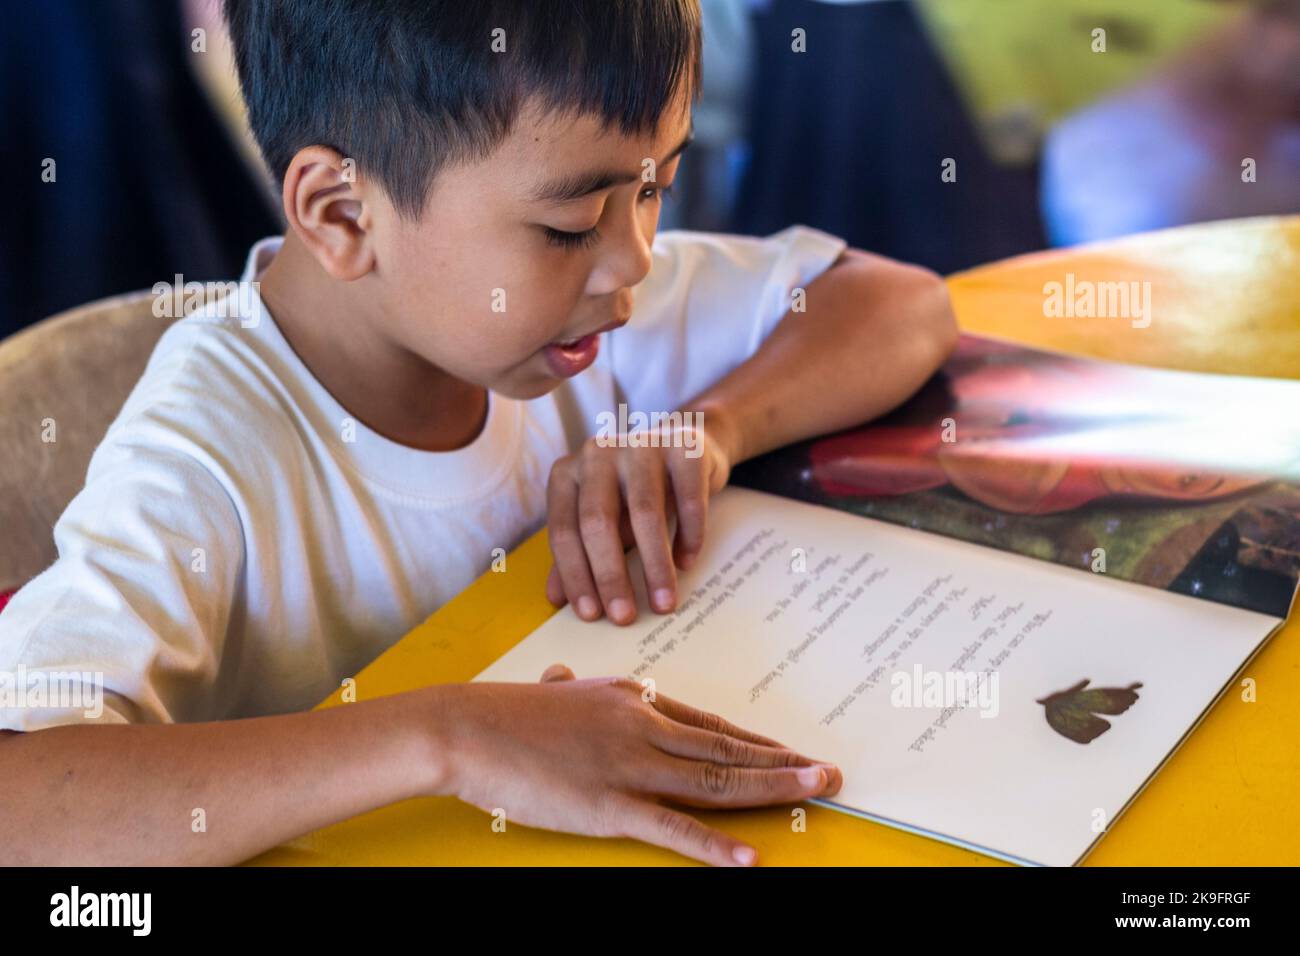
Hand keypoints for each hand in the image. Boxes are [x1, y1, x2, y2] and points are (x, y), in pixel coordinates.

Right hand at [433, 665, 841, 865]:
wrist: (467, 727)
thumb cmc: (505, 712)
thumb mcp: (552, 690)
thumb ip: (572, 689)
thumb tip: (562, 678)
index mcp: (635, 699)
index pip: (711, 724)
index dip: (757, 742)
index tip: (791, 752)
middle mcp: (644, 724)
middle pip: (729, 748)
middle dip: (784, 762)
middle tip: (830, 773)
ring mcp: (630, 764)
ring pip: (717, 779)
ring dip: (773, 787)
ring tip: (816, 792)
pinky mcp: (610, 804)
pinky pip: (674, 826)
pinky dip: (715, 845)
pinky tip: (749, 856)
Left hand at [545, 415, 736, 625]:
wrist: (686, 447)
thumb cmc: (635, 492)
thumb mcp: (603, 520)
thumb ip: (578, 554)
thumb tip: (557, 599)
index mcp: (568, 473)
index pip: (564, 531)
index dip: (575, 576)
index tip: (591, 615)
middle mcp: (598, 453)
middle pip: (598, 522)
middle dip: (610, 576)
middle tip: (624, 616)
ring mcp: (642, 445)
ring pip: (645, 513)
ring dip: (655, 565)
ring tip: (663, 602)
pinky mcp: (685, 446)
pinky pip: (688, 498)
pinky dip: (688, 536)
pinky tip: (686, 563)